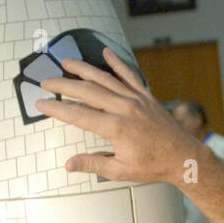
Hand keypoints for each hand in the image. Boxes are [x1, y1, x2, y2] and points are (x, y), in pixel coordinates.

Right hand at [35, 48, 197, 186]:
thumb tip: (68, 165)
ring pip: (105, 78)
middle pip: (87, 91)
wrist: (183, 157)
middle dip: (63, 85)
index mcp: (115, 128)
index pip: (78, 115)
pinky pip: (129, 75)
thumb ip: (93, 164)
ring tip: (66, 62)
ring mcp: (136, 99)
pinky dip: (117, 62)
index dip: (56, 109)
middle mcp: (124, 109)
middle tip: (45, 81)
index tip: (40, 104)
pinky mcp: (146, 96)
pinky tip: (105, 52)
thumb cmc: (153, 165)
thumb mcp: (121, 170)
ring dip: (83, 69)